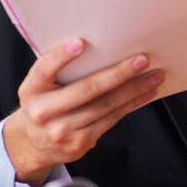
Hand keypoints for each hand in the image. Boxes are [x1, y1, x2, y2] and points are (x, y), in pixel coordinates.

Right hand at [2, 38, 165, 186]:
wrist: (34, 144)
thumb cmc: (44, 103)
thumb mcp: (40, 86)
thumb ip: (58, 69)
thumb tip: (100, 47)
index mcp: (32, 90)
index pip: (44, 70)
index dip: (61, 56)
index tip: (80, 43)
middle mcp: (44, 111)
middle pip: (87, 89)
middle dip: (119, 73)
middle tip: (141, 60)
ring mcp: (63, 130)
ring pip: (106, 105)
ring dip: (134, 89)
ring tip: (154, 76)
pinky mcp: (80, 142)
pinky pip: (112, 119)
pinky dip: (132, 104)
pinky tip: (145, 93)